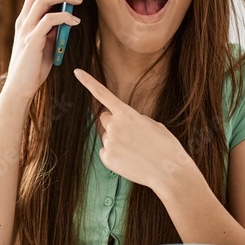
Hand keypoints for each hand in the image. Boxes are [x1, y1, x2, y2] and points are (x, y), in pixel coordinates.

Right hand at [1, 0, 82, 102]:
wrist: (21, 87)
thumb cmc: (34, 66)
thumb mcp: (45, 42)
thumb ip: (52, 28)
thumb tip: (66, 16)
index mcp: (26, 19)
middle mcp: (24, 20)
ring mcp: (26, 29)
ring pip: (43, 0)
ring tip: (79, 0)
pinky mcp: (32, 41)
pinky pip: (48, 21)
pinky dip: (64, 17)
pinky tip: (75, 22)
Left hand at [74, 69, 193, 191]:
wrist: (169, 172)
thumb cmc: (165, 146)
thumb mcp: (153, 124)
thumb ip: (133, 119)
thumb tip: (122, 123)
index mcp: (127, 114)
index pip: (103, 94)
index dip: (88, 82)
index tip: (76, 71)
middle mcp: (114, 126)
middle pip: (105, 118)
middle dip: (114, 123)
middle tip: (131, 135)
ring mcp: (109, 143)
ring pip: (107, 137)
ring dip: (118, 141)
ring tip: (136, 151)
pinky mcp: (107, 158)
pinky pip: (105, 152)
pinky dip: (115, 155)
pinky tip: (130, 160)